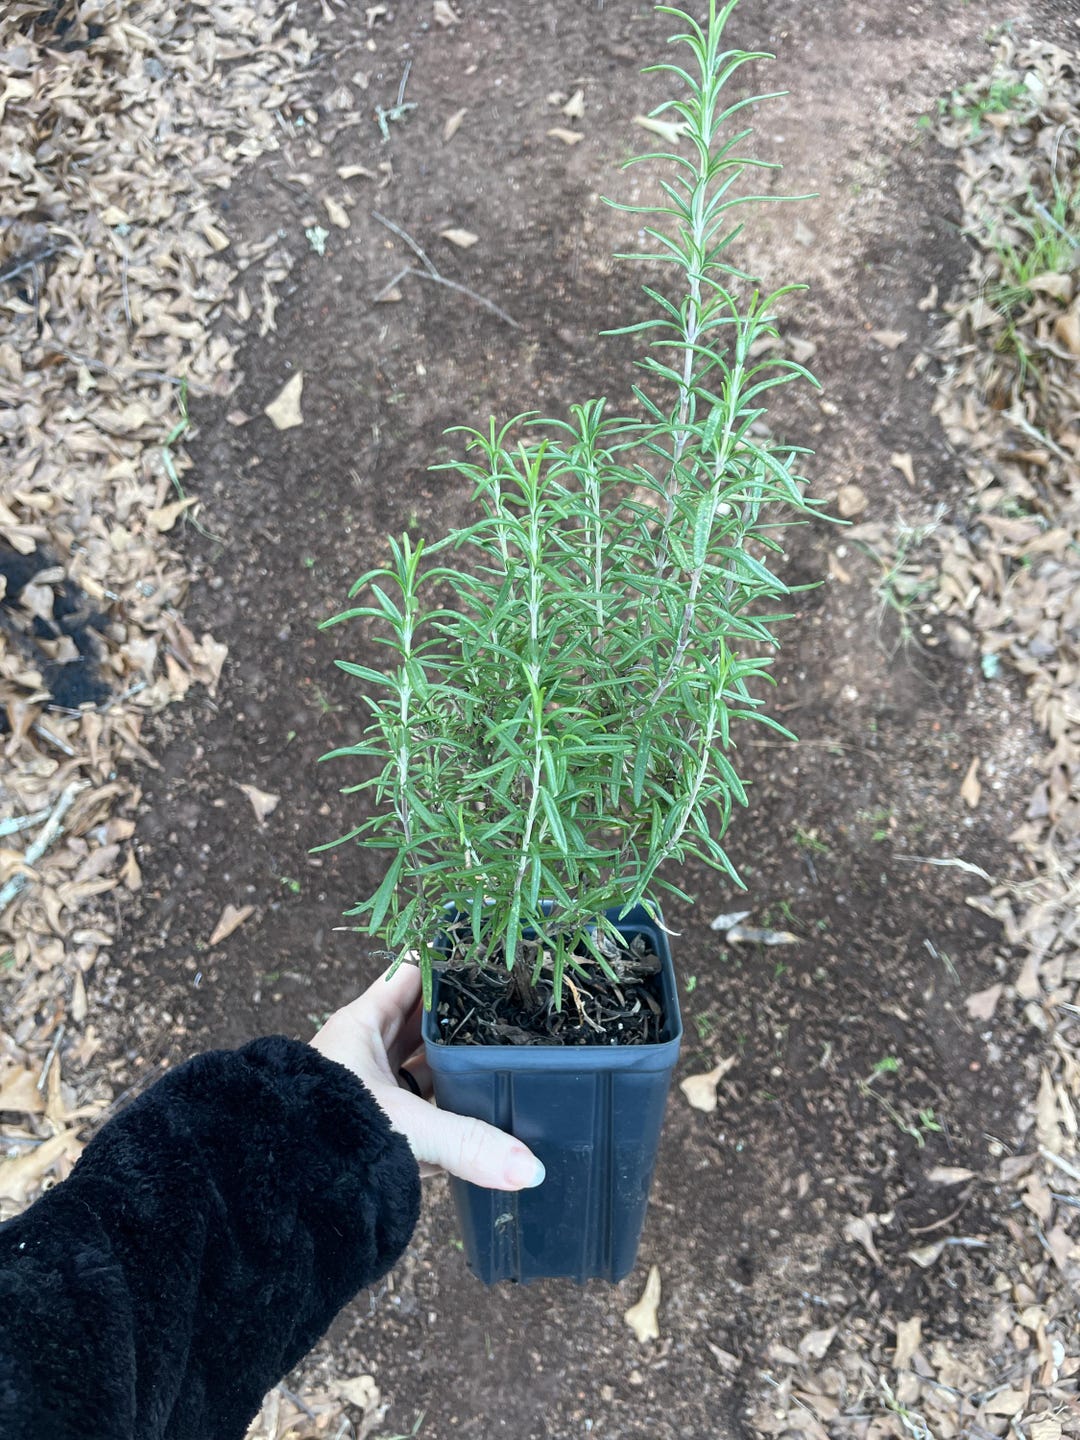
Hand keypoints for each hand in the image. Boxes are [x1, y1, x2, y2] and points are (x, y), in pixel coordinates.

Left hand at [311, 960, 545, 1190]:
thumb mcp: (405, 1128)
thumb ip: (469, 1143)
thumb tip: (531, 1167)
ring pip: (427, 1061)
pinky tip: (485, 1105)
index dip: (448, 959)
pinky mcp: (379, 1123)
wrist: (279, 1188)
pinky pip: (424, 1103)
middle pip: (426, 1017)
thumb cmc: (326, 1137)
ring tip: (510, 1049)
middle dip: (465, 1011)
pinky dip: (451, 1104)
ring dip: (460, 1061)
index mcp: (364, 1024)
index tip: (489, 949)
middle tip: (514, 1000)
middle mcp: (368, 1049)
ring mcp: (373, 1087)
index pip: (413, 973)